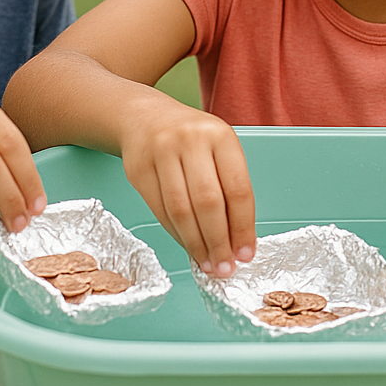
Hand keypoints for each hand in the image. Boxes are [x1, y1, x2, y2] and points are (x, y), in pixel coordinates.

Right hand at [118, 104, 255, 276]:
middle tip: (225, 267)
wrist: (145, 118)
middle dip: (218, 241)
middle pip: (208, 202)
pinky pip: (159, 210)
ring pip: (181, 210)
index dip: (243, 227)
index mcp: (221, 136)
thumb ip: (229, 188)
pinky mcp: (138, 168)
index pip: (237, 189)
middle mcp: (191, 141)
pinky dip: (176, 234)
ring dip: (196, 244)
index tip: (246, 253)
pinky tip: (188, 246)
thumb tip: (238, 241)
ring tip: (207, 265)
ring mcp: (161, 153)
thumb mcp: (218, 150)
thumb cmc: (191, 140)